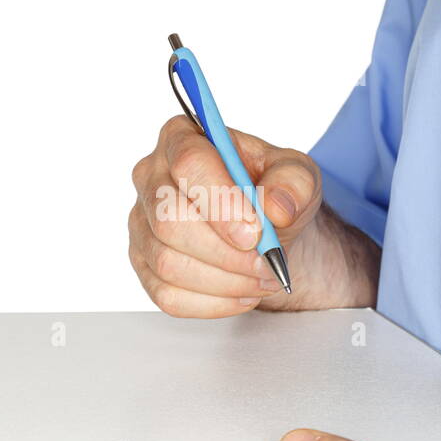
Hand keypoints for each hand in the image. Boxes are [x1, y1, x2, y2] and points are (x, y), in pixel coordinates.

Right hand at [128, 116, 322, 316]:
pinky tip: (242, 292)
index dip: (221, 202)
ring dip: (225, 280)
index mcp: (182, 138)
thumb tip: (276, 207)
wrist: (265, 230)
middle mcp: (150, 176)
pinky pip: (167, 295)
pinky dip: (213, 303)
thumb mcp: (298, 176)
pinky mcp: (144, 264)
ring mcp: (142, 223)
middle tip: (267, 262)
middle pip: (170, 220)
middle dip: (225, 251)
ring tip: (264, 277)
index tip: (256, 232)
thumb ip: (293, 183)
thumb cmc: (272, 193)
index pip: (188, 163)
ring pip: (168, 262)